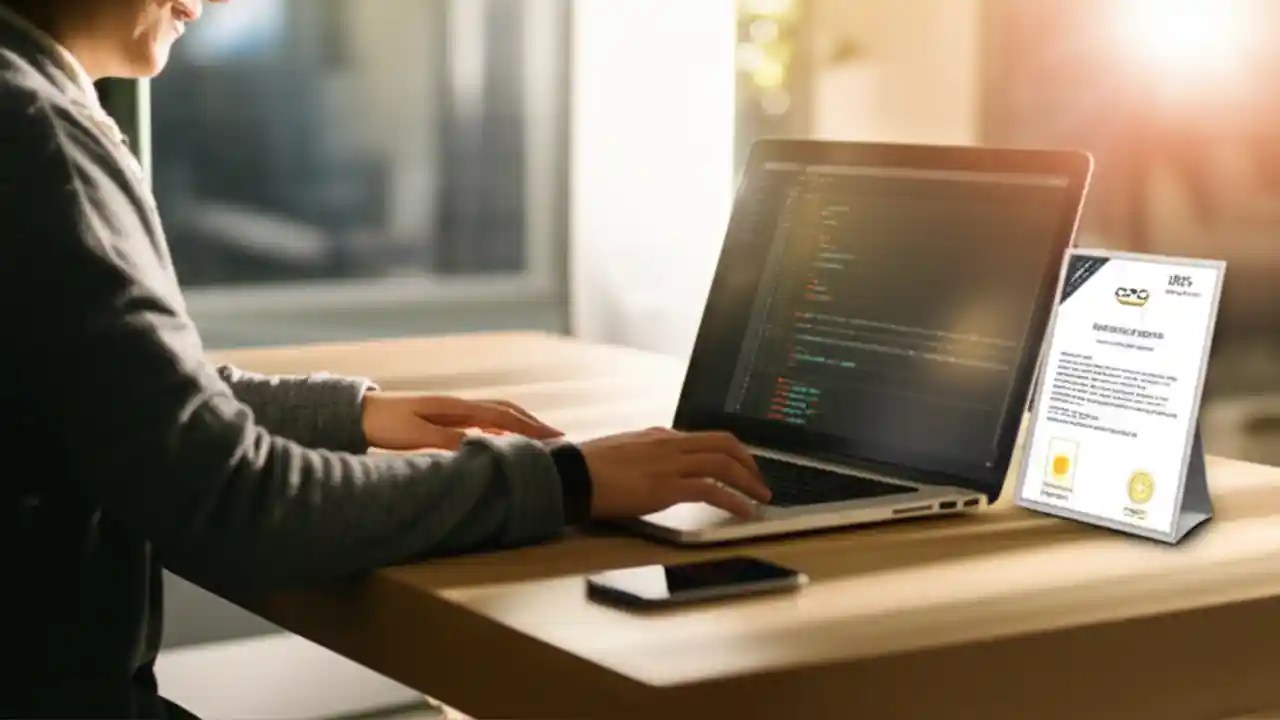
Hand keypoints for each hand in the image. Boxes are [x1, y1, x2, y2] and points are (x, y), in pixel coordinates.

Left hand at [362, 393, 562, 450]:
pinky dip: (502, 429)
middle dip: (534, 423)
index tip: (557, 439)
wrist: (359, 412)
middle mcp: (459, 405)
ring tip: (540, 439)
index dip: (531, 428)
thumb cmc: (384, 423)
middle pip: (506, 411)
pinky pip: (483, 421)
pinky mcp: (445, 417)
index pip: (503, 417)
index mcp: (456, 407)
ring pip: (496, 415)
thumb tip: (479, 447)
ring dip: (521, 425)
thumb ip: (447, 440)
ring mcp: (453, 409)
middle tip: (560, 439)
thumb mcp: (414, 434)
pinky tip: (504, 440)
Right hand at [579, 428, 771, 519]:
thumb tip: (652, 470)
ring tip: (760, 498)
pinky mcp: (667, 487)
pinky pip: (713, 490)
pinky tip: (744, 512)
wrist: (572, 475)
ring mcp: (670, 464)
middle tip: (758, 481)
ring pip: (724, 464)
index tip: (739, 465)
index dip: (729, 451)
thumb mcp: (622, 453)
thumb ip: (644, 457)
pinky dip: (734, 501)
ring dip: (748, 481)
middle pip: (723, 443)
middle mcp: (669, 444)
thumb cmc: (587, 468)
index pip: (704, 438)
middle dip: (748, 461)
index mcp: (659, 436)